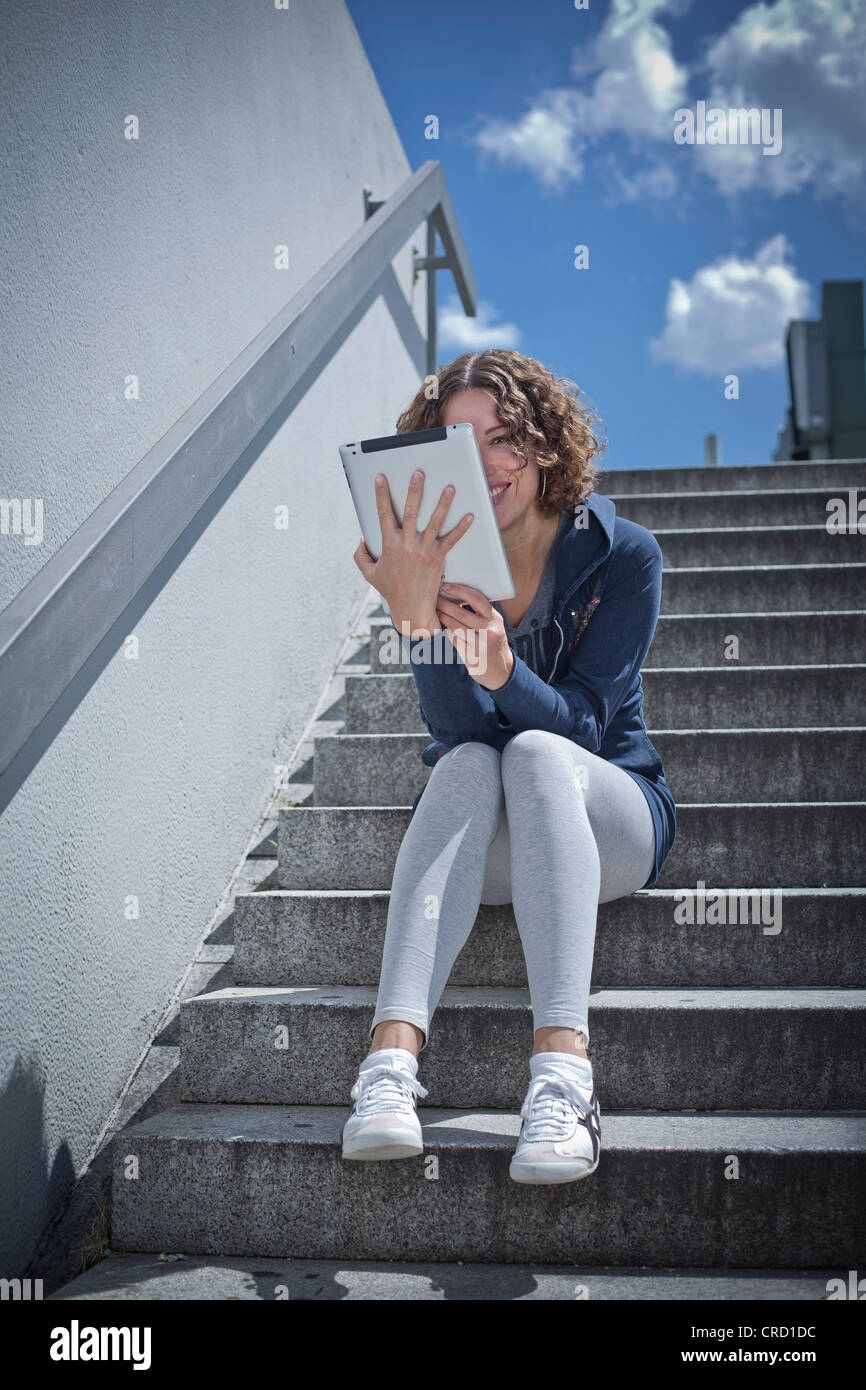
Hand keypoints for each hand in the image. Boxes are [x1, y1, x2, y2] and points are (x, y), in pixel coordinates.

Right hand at [353, 469, 474, 638]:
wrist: (411, 610)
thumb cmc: (391, 590)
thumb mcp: (369, 574)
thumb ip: (361, 556)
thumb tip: (360, 539)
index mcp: (389, 545)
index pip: (383, 514)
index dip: (381, 495)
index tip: (381, 478)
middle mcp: (406, 546)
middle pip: (410, 513)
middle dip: (414, 491)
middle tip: (418, 473)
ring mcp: (423, 552)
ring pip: (434, 523)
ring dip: (442, 504)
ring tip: (449, 487)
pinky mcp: (437, 559)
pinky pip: (451, 541)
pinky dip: (461, 529)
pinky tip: (470, 516)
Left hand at [435, 582, 514, 689]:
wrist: (501, 670)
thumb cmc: (493, 642)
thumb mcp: (493, 625)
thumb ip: (480, 613)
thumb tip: (456, 597)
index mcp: (495, 619)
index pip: (476, 599)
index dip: (459, 591)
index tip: (446, 587)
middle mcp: (489, 630)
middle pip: (461, 613)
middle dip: (444, 604)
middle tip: (434, 599)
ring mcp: (480, 644)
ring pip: (455, 627)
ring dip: (442, 617)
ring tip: (435, 611)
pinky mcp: (471, 656)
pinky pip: (454, 640)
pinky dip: (447, 632)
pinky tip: (443, 627)